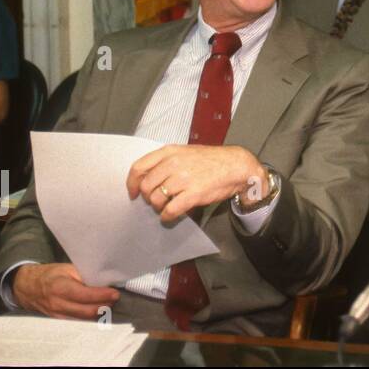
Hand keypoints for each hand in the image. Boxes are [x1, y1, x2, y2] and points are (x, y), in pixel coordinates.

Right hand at [12, 263, 119, 319]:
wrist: (27, 287)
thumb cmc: (50, 275)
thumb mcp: (66, 269)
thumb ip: (84, 275)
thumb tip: (104, 281)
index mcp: (60, 287)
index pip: (85, 295)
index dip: (102, 295)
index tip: (115, 293)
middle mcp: (57, 304)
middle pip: (87, 311)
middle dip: (104, 305)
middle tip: (114, 298)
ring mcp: (56, 315)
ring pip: (83, 319)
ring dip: (98, 313)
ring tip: (108, 304)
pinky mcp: (57, 321)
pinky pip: (77, 322)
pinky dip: (89, 318)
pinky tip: (97, 311)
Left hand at [126, 145, 265, 223]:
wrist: (236, 166)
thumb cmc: (210, 160)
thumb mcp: (185, 152)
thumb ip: (165, 161)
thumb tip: (146, 178)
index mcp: (170, 152)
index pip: (139, 168)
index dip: (132, 183)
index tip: (133, 192)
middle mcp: (174, 164)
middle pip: (146, 187)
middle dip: (148, 198)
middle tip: (156, 201)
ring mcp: (183, 179)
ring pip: (156, 199)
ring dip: (158, 207)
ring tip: (166, 207)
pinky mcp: (193, 194)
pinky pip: (170, 210)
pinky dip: (167, 216)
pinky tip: (170, 216)